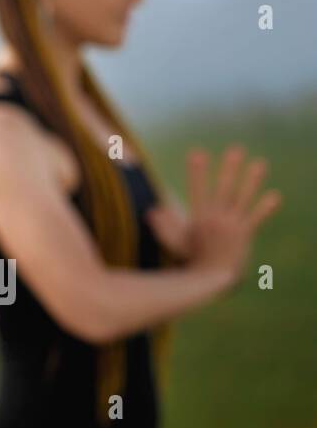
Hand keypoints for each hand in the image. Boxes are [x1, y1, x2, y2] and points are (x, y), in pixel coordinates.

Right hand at [157, 145, 280, 284]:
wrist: (212, 279)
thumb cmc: (191, 258)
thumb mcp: (173, 241)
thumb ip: (164, 224)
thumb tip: (153, 209)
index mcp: (198, 218)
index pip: (197, 189)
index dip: (197, 171)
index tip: (197, 152)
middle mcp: (216, 218)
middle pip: (223, 188)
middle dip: (229, 168)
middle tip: (236, 149)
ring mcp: (232, 225)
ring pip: (242, 198)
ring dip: (252, 180)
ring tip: (260, 163)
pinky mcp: (245, 233)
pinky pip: (256, 218)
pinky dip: (265, 208)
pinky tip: (275, 195)